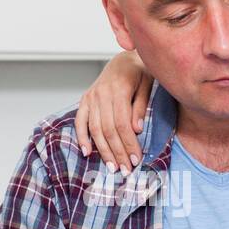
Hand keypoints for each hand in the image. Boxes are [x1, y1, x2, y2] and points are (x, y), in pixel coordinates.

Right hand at [74, 50, 153, 174]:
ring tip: (112, 167)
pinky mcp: (85, 99)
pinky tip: (87, 152)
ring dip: (103, 150)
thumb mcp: (148, 84)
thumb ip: (140, 106)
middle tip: (126, 170)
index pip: (122, 123)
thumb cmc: (141, 71)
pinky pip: (80, 121)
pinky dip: (82, 137)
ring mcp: (91, 96)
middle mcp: (102, 93)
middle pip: (108, 129)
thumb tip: (136, 129)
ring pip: (95, 129)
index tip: (136, 160)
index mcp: (119, 88)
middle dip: (118, 152)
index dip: (128, 143)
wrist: (125, 58)